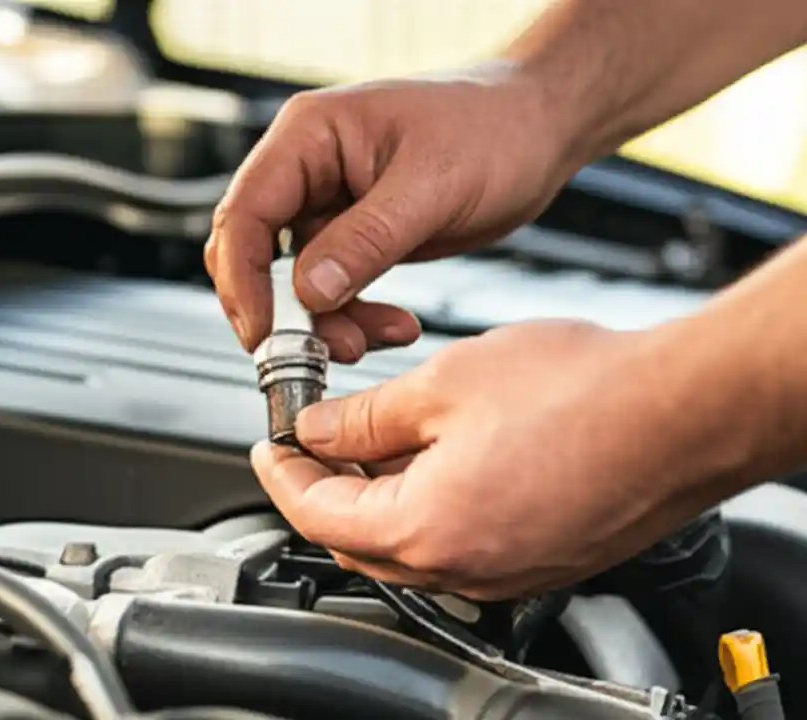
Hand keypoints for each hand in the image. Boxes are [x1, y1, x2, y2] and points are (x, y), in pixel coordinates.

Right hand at [205, 63, 580, 358]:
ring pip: (293, 280)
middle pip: (253, 250)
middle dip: (279, 309)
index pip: (246, 213)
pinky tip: (396, 327)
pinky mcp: (353, 233)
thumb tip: (308, 292)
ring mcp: (327, 202)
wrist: (540, 128)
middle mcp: (307, 167)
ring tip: (372, 342)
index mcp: (309, 135)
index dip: (244, 279)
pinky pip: (331, 288)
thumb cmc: (495, 129)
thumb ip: (366, 240)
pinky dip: (354, 316)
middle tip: (314, 353)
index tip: (262, 333)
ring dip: (325, 321)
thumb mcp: (433, 187)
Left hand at [250, 320, 737, 599]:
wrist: (685, 409)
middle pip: (358, 541)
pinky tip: (436, 455)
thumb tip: (319, 430)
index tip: (271, 447)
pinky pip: (460, 543)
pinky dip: (429, 506)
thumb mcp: (443, 385)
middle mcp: (464, 568)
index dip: (282, 476)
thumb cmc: (584, 394)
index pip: (318, 516)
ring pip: (410, 544)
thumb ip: (364, 416)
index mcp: (426, 529)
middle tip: (312, 443)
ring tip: (373, 435)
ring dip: (378, 496)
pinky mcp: (541, 560)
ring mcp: (507, 571)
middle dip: (325, 491)